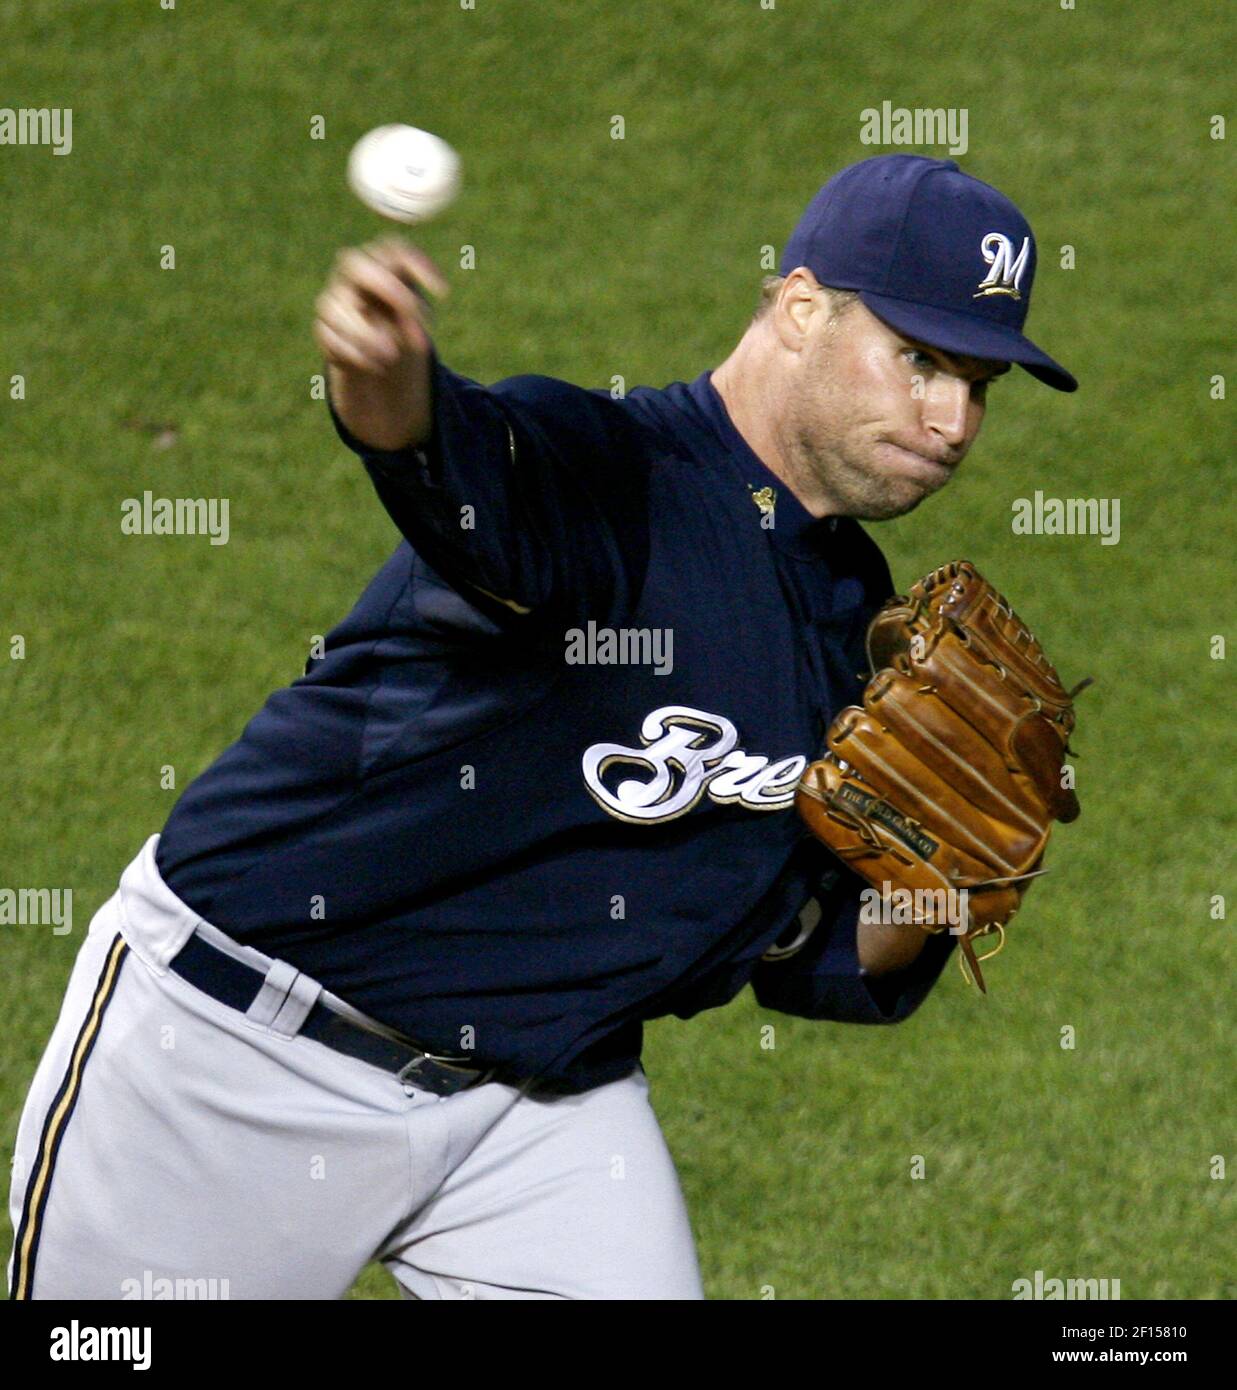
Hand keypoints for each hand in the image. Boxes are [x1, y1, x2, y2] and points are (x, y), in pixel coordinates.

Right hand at [313, 236, 448, 451]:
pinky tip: (375, 365)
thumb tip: (416, 341)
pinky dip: (355, 353)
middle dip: (388, 290)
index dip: (419, 265)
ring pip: (340, 307)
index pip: (395, 249)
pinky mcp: (323, 326)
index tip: (444, 292)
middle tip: (411, 316)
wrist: (371, 341)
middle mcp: (352, 271)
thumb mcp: (413, 317)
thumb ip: (415, 321)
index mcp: (380, 260)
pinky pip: (332, 336)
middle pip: (358, 266)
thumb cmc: (398, 317)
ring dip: (367, 334)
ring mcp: (334, 296)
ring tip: (391, 356)